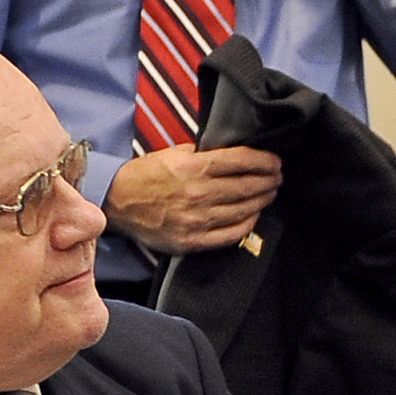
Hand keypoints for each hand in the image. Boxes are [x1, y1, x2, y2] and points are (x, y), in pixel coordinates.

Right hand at [105, 143, 281, 255]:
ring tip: (269, 193)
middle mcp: (197, 194)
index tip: (275, 161)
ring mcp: (195, 220)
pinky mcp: (191, 241)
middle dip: (268, 181)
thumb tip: (237, 155)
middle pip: (246, 186)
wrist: (117, 202)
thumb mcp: (175, 153)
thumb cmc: (147, 174)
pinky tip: (254, 215)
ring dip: (261, 201)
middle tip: (278, 178)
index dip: (264, 161)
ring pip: (242, 210)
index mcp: (192, 168)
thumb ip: (205, 154)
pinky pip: (229, 234)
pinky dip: (247, 224)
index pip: (241, 161)